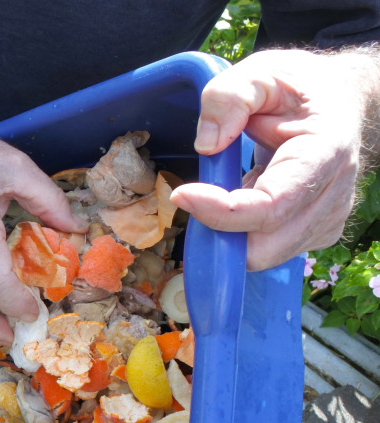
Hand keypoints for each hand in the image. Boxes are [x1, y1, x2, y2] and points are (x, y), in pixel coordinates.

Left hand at [171, 50, 371, 270]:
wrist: (337, 100)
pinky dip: (244, 231)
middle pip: (265, 248)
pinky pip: (267, 249)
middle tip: (198, 191)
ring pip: (262, 254)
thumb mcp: (260, 72)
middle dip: (218, 231)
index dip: (222, 211)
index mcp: (325, 152)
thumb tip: (207, 144)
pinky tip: (251, 191)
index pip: (272, 205)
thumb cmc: (297, 88)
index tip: (182, 194)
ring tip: (238, 179)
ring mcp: (327, 220)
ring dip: (231, 229)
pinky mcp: (316, 233)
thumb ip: (229, 96)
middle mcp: (334, 195)